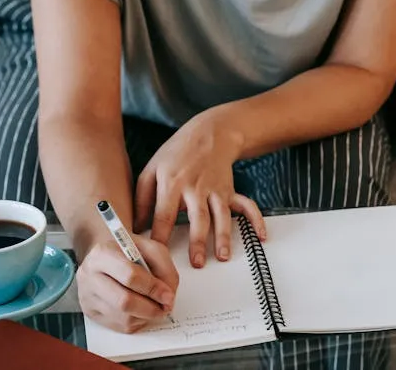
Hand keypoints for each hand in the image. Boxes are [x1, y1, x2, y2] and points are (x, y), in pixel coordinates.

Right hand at [77, 233, 178, 333]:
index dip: (153, 288)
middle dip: (151, 307)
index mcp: (103, 254)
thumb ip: (165, 268)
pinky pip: (119, 326)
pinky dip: (137, 321)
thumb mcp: (151, 249)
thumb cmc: (129, 253)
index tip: (168, 295)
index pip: (130, 276)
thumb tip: (168, 295)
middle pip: (124, 302)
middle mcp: (89, 275)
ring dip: (146, 316)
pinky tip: (142, 310)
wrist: (106, 258)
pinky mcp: (90, 312)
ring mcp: (87, 296)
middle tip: (165, 306)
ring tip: (156, 307)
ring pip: (123, 317)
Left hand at [133, 116, 265, 267]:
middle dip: (197, 241)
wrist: (209, 133)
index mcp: (171, 182)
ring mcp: (215, 189)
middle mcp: (195, 187)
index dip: (159, 236)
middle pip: (197, 217)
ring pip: (221, 216)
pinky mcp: (228, 191)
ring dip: (223, 236)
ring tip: (223, 256)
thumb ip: (141, 199)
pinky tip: (260, 236)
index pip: (163, 214)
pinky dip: (256, 220)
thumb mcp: (151, 169)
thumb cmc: (176, 154)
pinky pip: (246, 206)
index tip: (156, 256)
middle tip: (196, 263)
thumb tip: (135, 227)